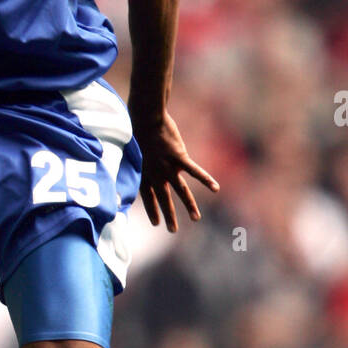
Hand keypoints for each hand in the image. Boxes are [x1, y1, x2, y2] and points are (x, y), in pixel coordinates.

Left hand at [132, 111, 218, 231]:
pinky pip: (195, 172)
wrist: (146, 117)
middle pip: (164, 198)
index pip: (147, 197)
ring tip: (196, 218)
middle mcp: (156, 174)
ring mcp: (168, 167)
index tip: (156, 222)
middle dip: (168, 215)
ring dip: (189, 205)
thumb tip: (132, 163)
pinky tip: (215, 188)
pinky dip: (206, 179)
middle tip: (172, 230)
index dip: (152, 210)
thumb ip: (136, 160)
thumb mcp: (132, 149)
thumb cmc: (136, 129)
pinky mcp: (180, 157)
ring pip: (181, 191)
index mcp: (144, 172)